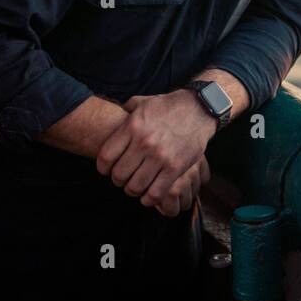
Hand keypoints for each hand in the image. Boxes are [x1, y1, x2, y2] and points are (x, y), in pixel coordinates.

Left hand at [95, 90, 215, 214]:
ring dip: (133, 190)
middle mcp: (144, 142)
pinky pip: (156, 192)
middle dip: (118, 180)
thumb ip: (125, 110)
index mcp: (132, 126)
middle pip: (119, 174)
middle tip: (123, 179)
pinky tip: (149, 194)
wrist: (198, 108)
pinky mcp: (176, 167)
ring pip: (135, 186)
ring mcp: (160, 156)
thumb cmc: (167, 106)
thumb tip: (112, 114)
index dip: (103, 168)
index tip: (107, 170)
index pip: (105, 156)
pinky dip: (149, 198)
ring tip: (136, 186)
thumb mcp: (142, 102)